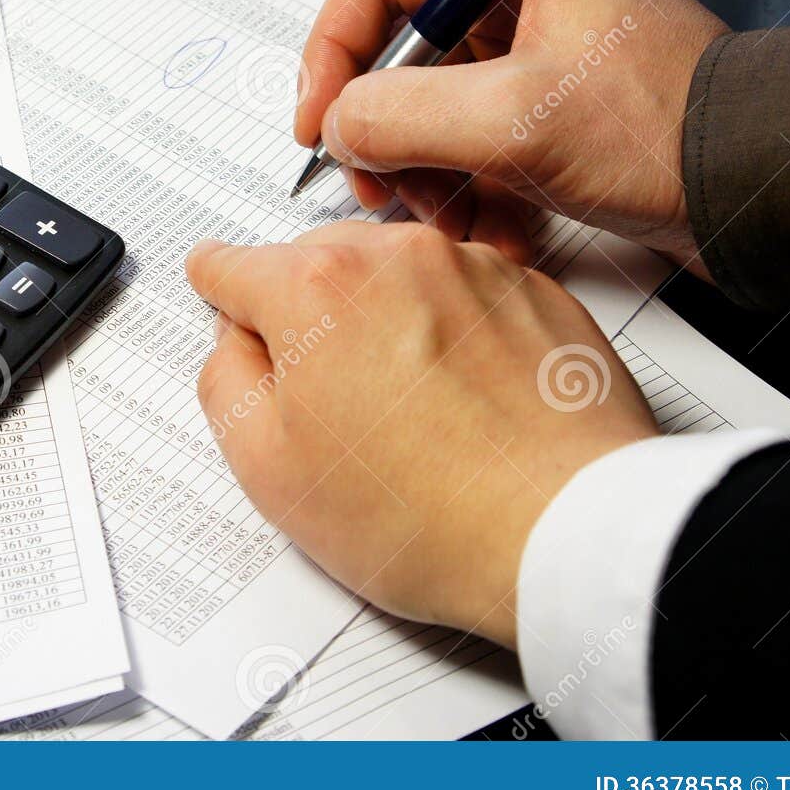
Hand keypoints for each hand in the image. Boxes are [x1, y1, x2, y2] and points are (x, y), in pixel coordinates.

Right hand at [185, 221, 658, 646]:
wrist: (570, 533)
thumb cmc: (432, 517)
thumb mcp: (269, 470)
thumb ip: (226, 383)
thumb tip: (235, 346)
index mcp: (316, 287)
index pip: (230, 265)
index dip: (219, 296)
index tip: (223, 299)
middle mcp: (396, 257)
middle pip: (315, 262)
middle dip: (306, 314)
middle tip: (323, 399)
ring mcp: (472, 269)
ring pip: (394, 276)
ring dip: (382, 320)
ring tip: (404, 413)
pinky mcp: (533, 294)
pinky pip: (465, 297)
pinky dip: (451, 333)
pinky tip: (461, 405)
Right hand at [294, 0, 728, 269]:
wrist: (763, 189)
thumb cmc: (678, 128)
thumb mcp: (514, 120)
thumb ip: (400, 115)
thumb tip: (340, 125)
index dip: (334, 49)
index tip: (320, 118)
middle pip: (402, 55)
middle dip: (387, 133)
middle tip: (381, 184)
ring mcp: (540, 56)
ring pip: (434, 112)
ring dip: (428, 177)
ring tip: (450, 220)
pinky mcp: (553, 113)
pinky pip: (476, 148)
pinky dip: (472, 195)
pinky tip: (495, 231)